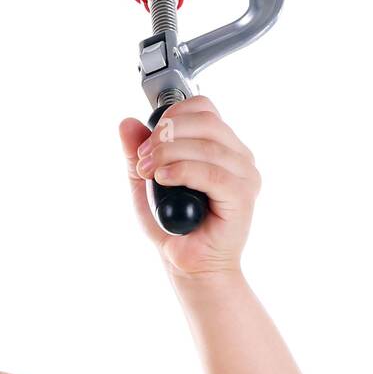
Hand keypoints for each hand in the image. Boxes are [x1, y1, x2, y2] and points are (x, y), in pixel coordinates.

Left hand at [118, 96, 260, 278]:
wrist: (188, 265)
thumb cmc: (174, 226)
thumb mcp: (146, 183)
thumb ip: (137, 152)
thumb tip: (127, 123)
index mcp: (221, 147)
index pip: (204, 108)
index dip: (172, 116)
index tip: (148, 140)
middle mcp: (238, 157)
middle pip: (206, 122)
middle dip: (166, 135)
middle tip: (143, 159)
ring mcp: (245, 176)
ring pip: (208, 146)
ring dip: (169, 154)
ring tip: (148, 172)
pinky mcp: (243, 197)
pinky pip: (214, 174)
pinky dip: (184, 171)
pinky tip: (164, 179)